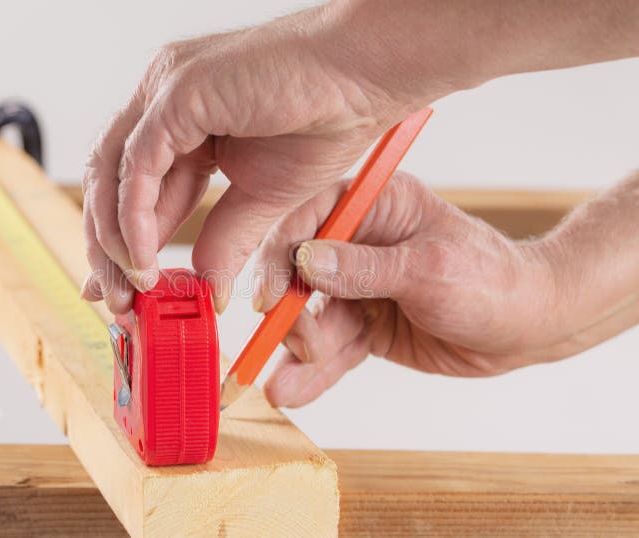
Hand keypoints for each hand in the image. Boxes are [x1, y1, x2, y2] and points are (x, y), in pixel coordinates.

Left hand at [80, 1, 460, 312]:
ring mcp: (165, 90)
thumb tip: (209, 289)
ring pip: (112, 173)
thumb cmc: (328, 118)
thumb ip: (228, 238)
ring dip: (114, 239)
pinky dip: (135, 220)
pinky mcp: (176, 93)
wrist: (366, 76)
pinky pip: (137, 166)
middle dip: (108, 248)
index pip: (135, 188)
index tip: (125, 289)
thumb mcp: (267, 197)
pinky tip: (145, 260)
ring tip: (132, 289)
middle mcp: (163, 100)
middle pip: (110, 181)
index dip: (125, 242)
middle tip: (119, 301)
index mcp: (181, 118)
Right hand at [257, 172, 566, 407]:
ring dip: (298, 353)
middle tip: (299, 345)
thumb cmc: (493, 282)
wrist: (529, 327)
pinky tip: (294, 391)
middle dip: (291, 314)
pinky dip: (314, 372)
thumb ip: (364, 269)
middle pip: (300, 274)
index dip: (279, 256)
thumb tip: (303, 260)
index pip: (309, 219)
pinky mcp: (365, 324)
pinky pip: (333, 348)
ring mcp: (359, 287)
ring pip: (313, 319)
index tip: (266, 296)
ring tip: (281, 388)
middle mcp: (359, 243)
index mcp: (376, 206)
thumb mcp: (429, 270)